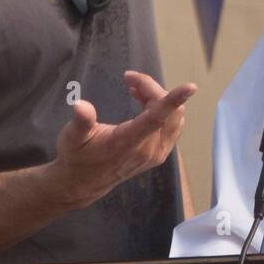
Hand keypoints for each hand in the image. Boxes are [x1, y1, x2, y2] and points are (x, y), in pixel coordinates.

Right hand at [49, 72, 195, 208]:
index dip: (173, 100)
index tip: (191, 86)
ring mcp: (157, 153)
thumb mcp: (72, 137)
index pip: (156, 118)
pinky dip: (164, 109)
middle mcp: (148, 150)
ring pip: (174, 117)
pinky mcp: (160, 154)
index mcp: (128, 142)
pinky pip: (173, 125)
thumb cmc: (78, 156)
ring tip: (134, 90)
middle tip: (129, 79)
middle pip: (168, 111)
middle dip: (152, 89)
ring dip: (159, 98)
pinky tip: (144, 102)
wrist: (84, 183)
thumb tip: (79, 104)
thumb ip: (81, 121)